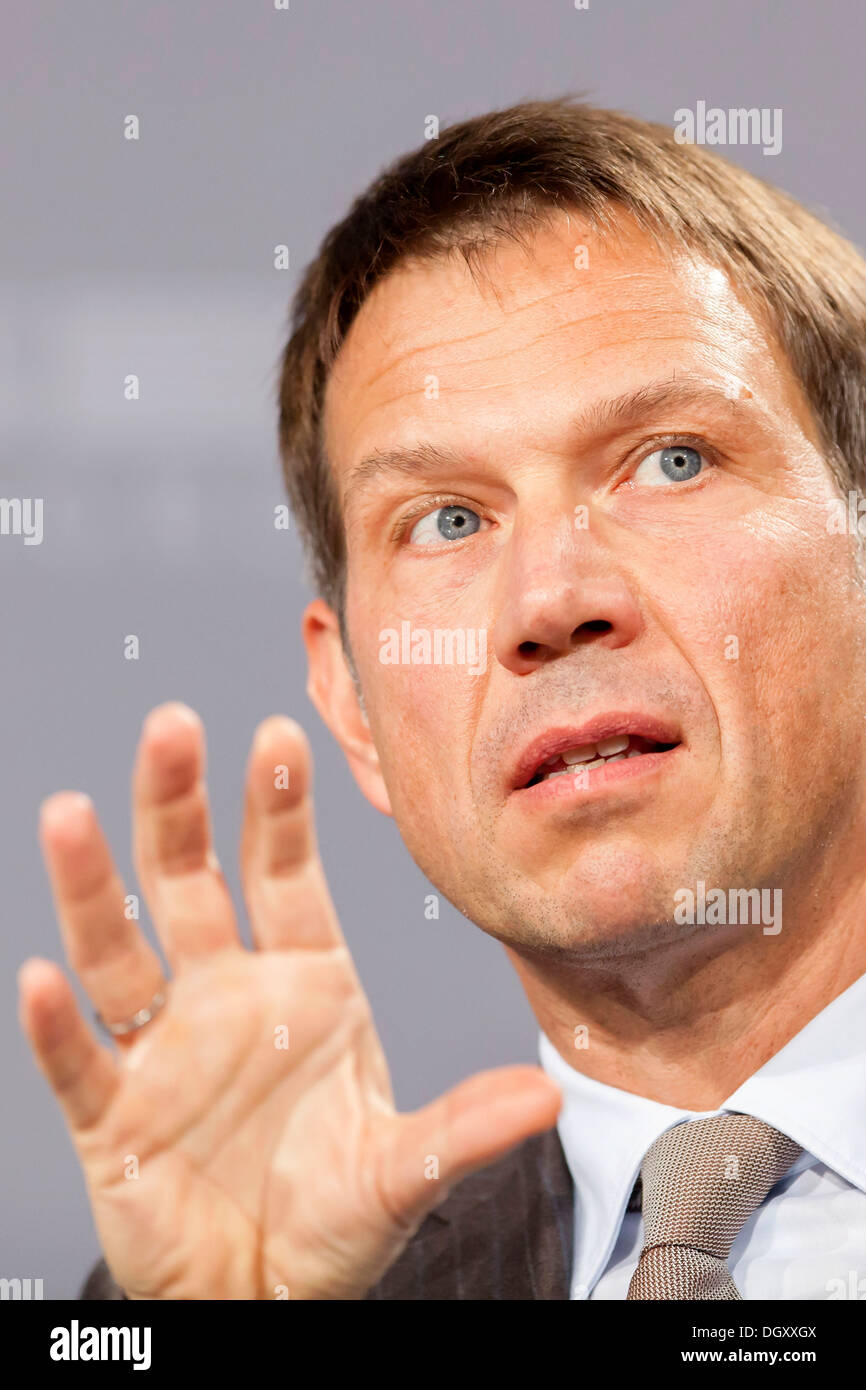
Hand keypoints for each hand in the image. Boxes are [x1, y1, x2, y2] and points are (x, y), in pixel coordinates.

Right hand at [18, 703, 560, 1299]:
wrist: (266, 1293)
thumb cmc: (334, 1213)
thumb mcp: (402, 1170)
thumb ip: (462, 1128)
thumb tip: (547, 1097)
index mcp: (305, 983)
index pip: (286, 876)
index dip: (279, 807)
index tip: (278, 733)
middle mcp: (228, 994)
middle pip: (192, 883)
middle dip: (177, 807)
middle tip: (170, 727)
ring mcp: (164, 1048)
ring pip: (119, 951)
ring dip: (93, 887)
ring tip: (70, 815)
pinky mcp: (113, 1115)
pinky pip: (80, 1060)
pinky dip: (57, 1024)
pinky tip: (39, 980)